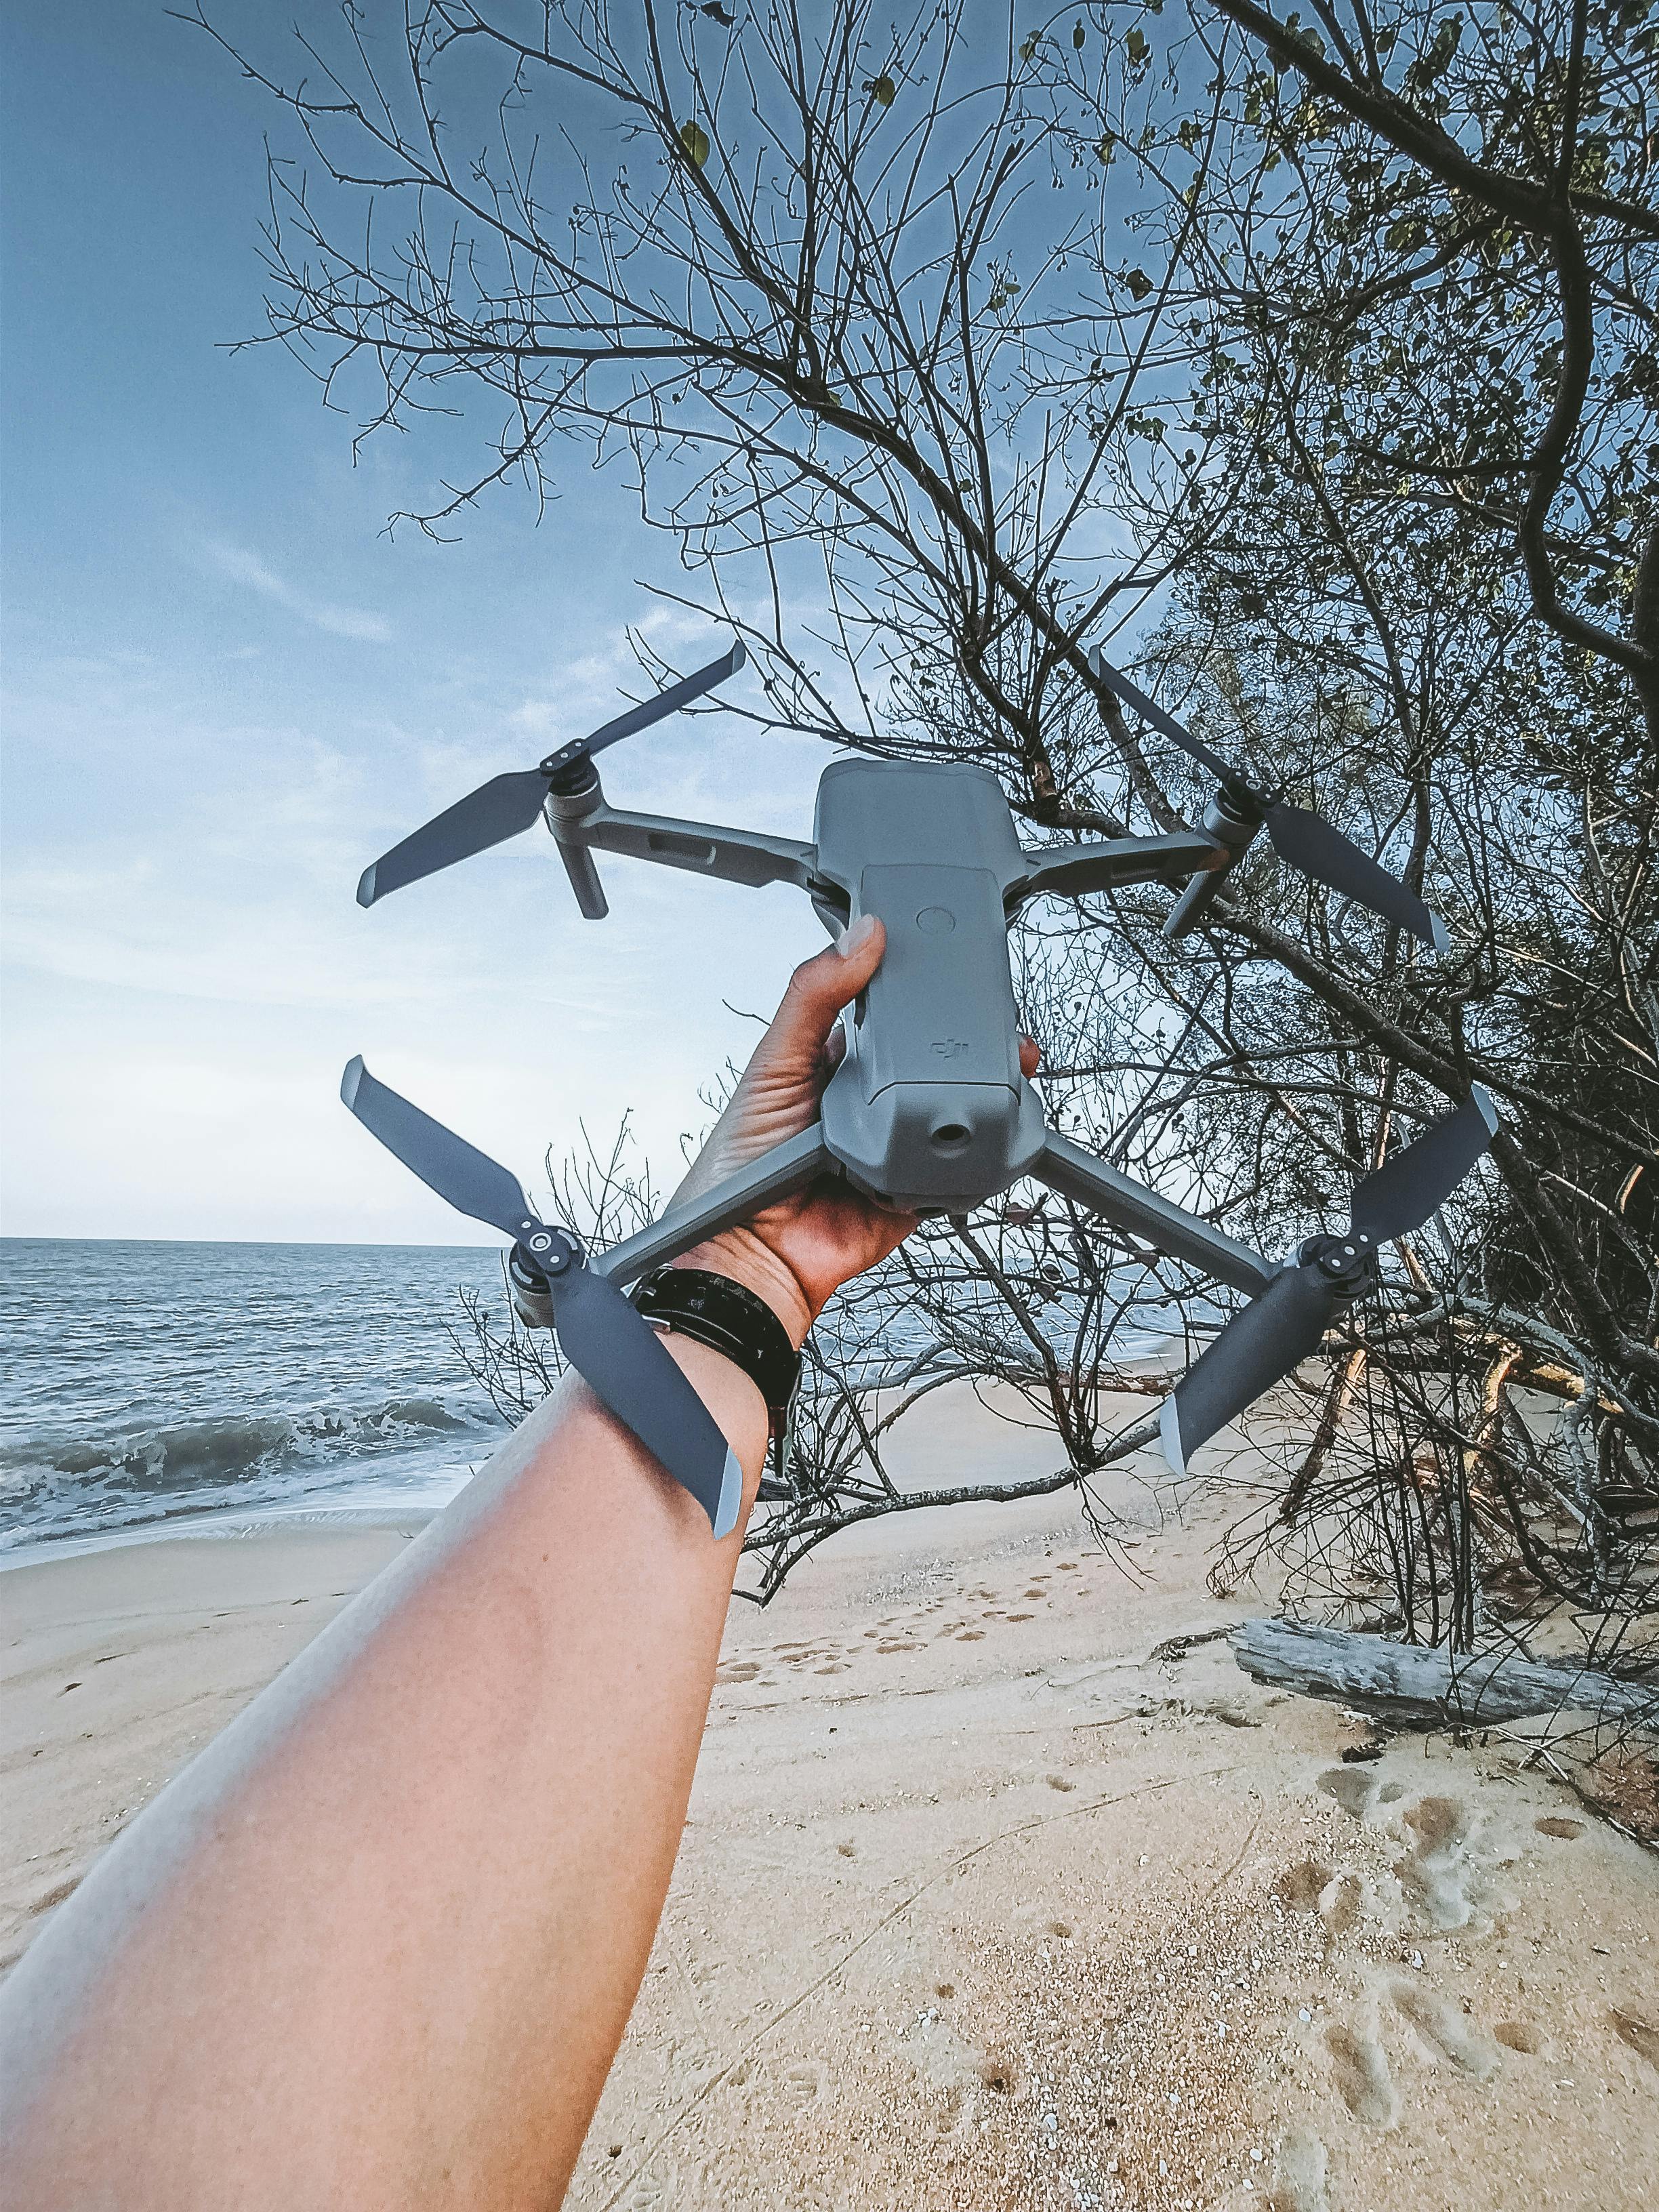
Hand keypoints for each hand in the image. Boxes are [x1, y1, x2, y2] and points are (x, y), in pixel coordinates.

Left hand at [671, 915, 1038, 1345]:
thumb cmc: (740, 1166)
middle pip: (930, 1060)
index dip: (920, 990)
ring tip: (1005, 1064)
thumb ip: (814, 996)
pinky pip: (957, 1167)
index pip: (888, 1013)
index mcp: (833, 1061)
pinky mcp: (916, 1189)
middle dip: (965, 1042)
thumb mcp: (775, 1061)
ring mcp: (894, 1144)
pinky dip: (972, 1152)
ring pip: (952, 1109)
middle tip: (992, 1020)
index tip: (952, 962)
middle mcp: (868, 1100)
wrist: (753, 1255)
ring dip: (978, 1092)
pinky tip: (984, 1127)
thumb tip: (859, 938)